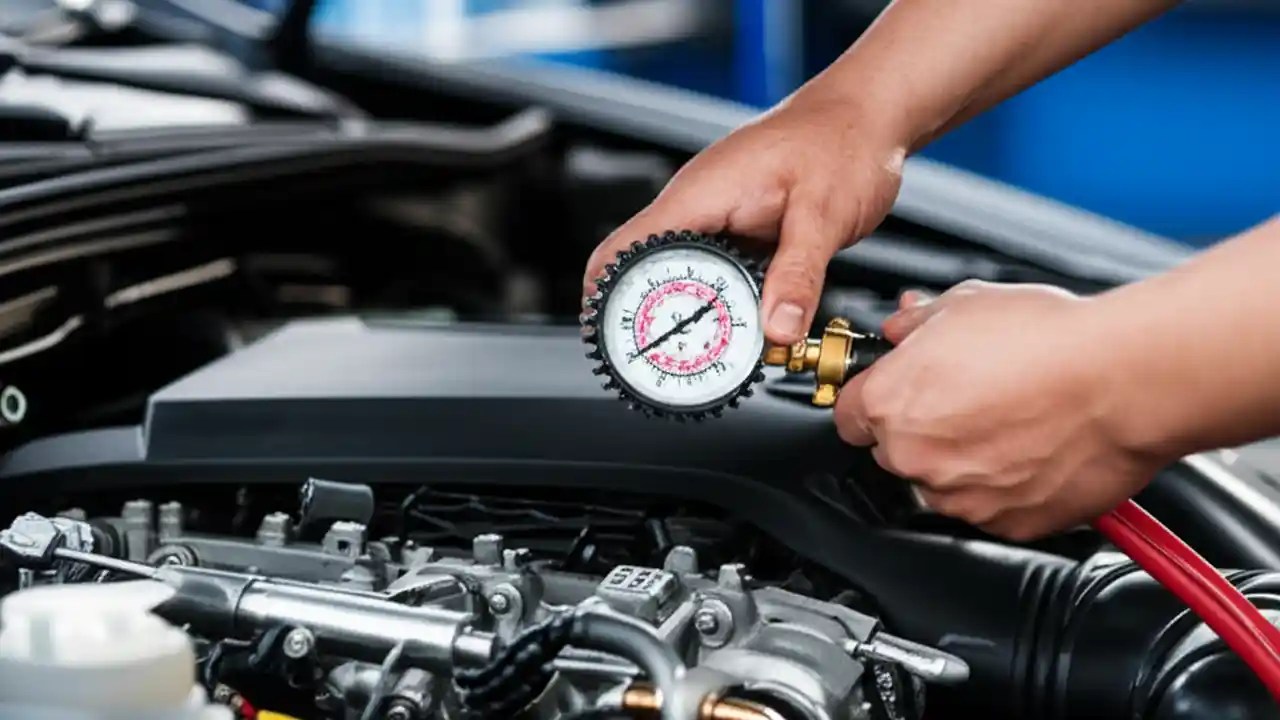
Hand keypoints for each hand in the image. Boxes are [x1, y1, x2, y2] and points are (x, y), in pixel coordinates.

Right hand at [582, 93, 907, 345]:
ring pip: (686, 278)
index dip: (606, 298)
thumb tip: (778, 331)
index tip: (615, 343)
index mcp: (700, 196)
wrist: (865, 118)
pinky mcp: (740, 230)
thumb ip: (798, 275)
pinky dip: (725, 304)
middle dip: (655, 321)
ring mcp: (717, 218)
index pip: (624, 250)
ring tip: (713, 356)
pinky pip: (718, 275)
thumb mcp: (824, 214)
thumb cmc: (841, 142)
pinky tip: (743, 328)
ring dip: (695, 315)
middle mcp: (698, 207)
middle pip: (647, 272)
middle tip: (673, 365)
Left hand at [836, 281, 1168, 540]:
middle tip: (970, 400)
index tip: (896, 393)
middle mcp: (914, 456)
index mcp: (889, 402)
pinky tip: (1033, 447)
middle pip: (894, 451)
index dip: (872, 400)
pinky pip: (989, 508)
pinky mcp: (1004, 524)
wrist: (1121, 379)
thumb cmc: (1050, 340)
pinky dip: (1005, 487)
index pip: (848, 415)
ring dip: (962, 461)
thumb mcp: (965, 305)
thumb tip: (900, 327)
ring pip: (941, 483)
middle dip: (922, 429)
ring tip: (1011, 421)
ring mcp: (958, 496)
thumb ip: (915, 323)